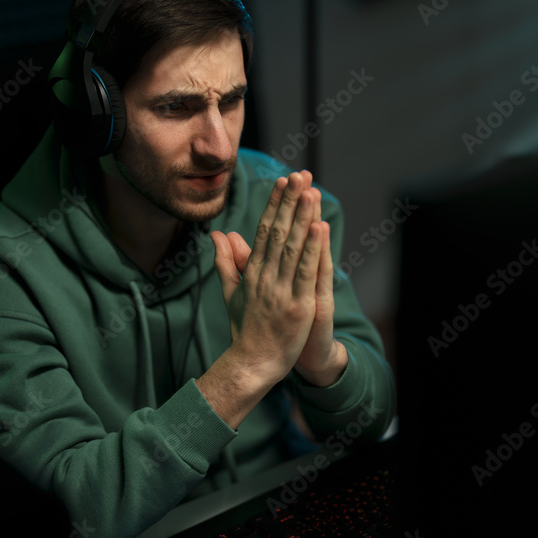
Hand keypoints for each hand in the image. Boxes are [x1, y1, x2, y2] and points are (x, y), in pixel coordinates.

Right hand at [210, 171, 324, 387]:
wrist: (252, 363)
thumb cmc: (245, 329)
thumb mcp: (231, 292)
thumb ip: (225, 262)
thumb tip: (218, 235)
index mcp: (251, 272)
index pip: (263, 231)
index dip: (274, 205)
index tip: (282, 182)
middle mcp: (265, 277)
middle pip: (278, 232)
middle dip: (289, 202)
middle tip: (299, 175)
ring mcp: (281, 291)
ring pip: (293, 247)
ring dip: (302, 217)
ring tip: (310, 191)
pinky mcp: (298, 306)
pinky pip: (306, 272)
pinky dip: (314, 249)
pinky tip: (320, 227)